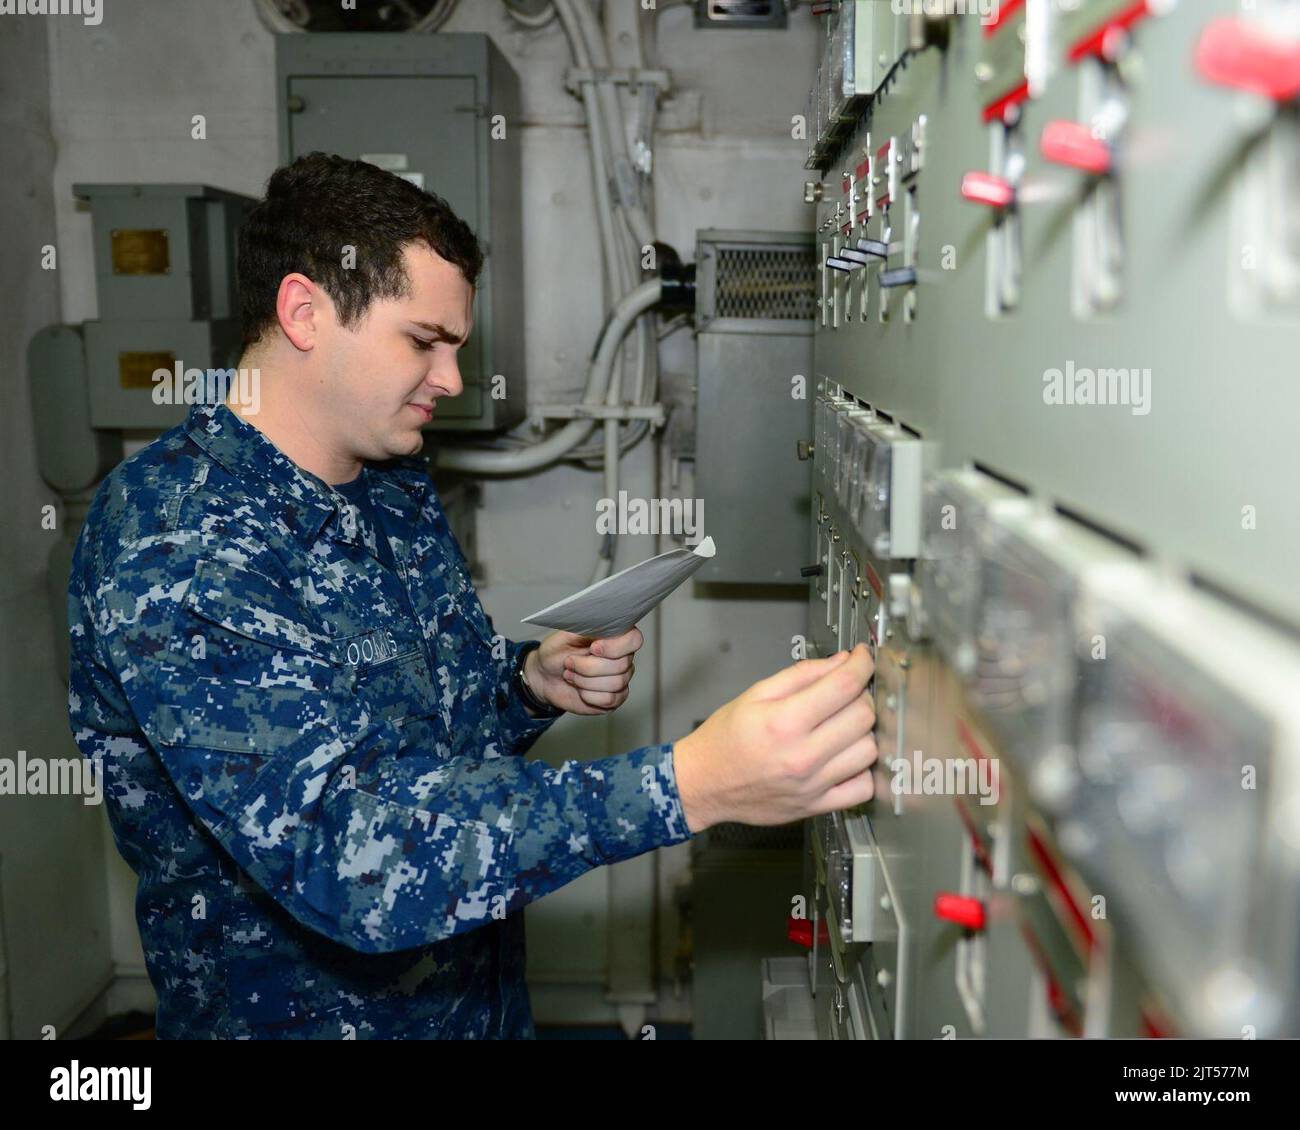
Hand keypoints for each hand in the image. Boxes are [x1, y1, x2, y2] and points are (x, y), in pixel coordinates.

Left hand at [524, 626, 643, 716]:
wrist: (546, 676)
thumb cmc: (556, 652)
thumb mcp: (565, 634)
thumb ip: (586, 627)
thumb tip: (602, 623)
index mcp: (615, 636)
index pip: (634, 639)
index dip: (615, 646)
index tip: (593, 648)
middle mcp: (623, 657)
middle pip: (621, 665)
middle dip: (588, 666)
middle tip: (569, 662)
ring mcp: (621, 678)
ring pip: (615, 683)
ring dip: (585, 681)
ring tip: (570, 674)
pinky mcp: (615, 698)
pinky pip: (609, 700)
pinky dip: (589, 695)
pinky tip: (579, 689)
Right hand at [672, 644, 877, 832]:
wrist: (703, 783)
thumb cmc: (724, 740)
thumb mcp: (756, 694)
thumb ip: (802, 674)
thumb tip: (840, 662)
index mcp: (784, 721)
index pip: (844, 686)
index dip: (861, 664)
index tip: (862, 658)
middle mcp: (801, 755)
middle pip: (863, 716)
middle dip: (861, 694)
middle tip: (847, 692)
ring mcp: (812, 785)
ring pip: (869, 750)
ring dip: (863, 731)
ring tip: (843, 726)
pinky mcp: (816, 806)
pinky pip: (863, 788)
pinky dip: (862, 769)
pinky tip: (846, 758)